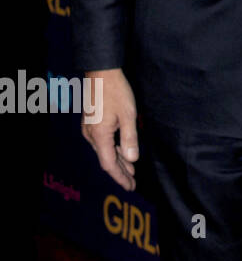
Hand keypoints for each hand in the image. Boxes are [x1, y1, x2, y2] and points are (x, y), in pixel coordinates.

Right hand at [81, 69, 138, 190]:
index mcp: (99, 135)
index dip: (120, 177)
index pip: (109, 164)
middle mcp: (91, 135)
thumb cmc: (116, 92)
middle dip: (120, 172)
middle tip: (133, 183)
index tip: (130, 187)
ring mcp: (89, 130)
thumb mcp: (128, 115)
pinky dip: (113, 150)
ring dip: (118, 161)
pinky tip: (123, 152)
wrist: (101, 73)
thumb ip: (129, 138)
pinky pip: (102, 143)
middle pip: (106, 160)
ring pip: (104, 152)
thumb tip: (132, 159)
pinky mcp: (91, 124)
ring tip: (131, 171)